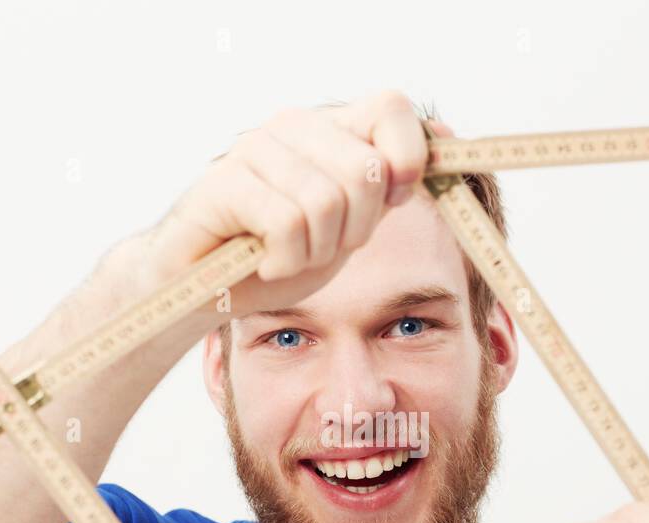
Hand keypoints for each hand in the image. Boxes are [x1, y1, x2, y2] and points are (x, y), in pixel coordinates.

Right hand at [114, 90, 442, 321]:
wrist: (202, 288)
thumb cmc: (277, 256)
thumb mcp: (349, 226)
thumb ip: (390, 187)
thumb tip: (446, 139)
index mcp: (330, 130)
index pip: (391, 107)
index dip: (408, 158)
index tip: (392, 203)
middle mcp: (294, 126)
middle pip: (368, 171)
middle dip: (354, 228)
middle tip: (321, 245)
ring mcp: (256, 148)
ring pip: (326, 203)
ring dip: (314, 251)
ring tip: (286, 255)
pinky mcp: (223, 181)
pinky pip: (287, 224)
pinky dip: (284, 261)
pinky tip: (263, 262)